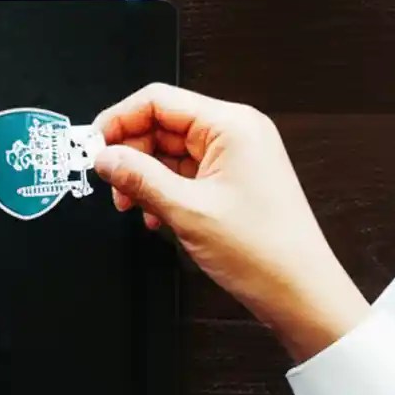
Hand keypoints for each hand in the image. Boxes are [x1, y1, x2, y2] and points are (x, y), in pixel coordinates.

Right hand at [92, 84, 369, 360]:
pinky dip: (164, 192)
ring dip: (145, 178)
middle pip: (163, 125)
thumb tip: (104, 157)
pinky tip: (155, 217)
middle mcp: (236, 133)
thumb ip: (139, 178)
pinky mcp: (234, 181)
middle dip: (131, 154)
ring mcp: (236, 157)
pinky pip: (186, 174)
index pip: (158, 101)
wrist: (302, 293)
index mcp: (231, 125)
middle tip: (110, 185)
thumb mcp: (187, 211)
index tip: (93, 147)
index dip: (119, 121)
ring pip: (171, 153)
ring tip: (132, 206)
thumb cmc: (264, 251)